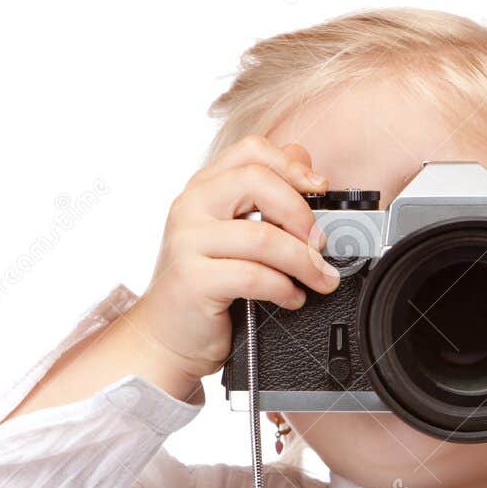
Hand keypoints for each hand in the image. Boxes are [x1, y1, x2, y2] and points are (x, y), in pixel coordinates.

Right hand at [118, 135, 341, 398]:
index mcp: (203, 188)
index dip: (292, 166)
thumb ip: (263, 196)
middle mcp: (191, 207)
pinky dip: (284, 288)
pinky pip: (254, 277)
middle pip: (258, 181)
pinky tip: (292, 297)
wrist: (166, 336)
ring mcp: (187, 242)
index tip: (320, 190)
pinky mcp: (193, 279)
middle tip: (320, 242)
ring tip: (319, 278)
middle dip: (301, 213)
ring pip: (263, 236)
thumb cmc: (204, 285)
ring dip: (304, 261)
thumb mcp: (233, 233)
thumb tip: (302, 159)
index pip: (251, 151)